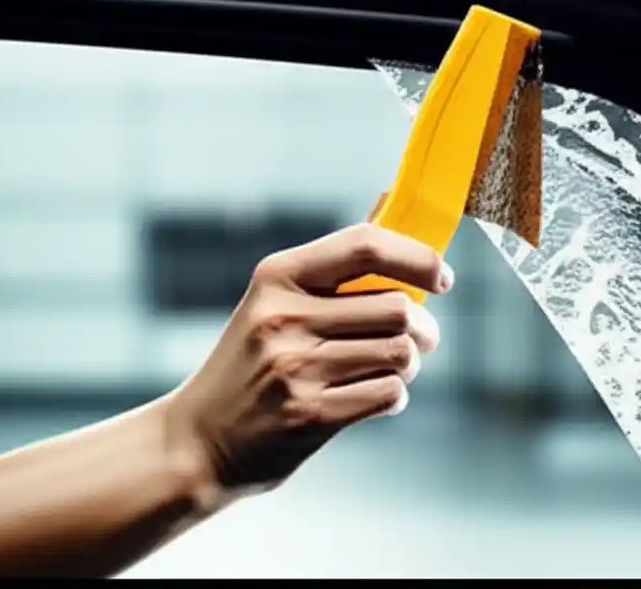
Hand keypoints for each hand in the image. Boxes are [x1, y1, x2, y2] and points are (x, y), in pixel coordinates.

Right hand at [160, 222, 451, 507]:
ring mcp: (293, 367)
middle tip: (418, 340)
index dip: (417, 257)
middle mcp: (282, 317)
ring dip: (409, 364)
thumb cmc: (252, 364)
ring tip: (390, 370)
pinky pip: (388, 393)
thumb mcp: (276, 302)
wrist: (199, 441)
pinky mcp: (309, 415)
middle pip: (397, 307)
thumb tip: (391, 200)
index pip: (365, 245)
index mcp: (277, 277)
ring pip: (400, 352)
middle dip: (423, 328)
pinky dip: (393, 396)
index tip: (442, 278)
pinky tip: (372, 397)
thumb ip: (337, 262)